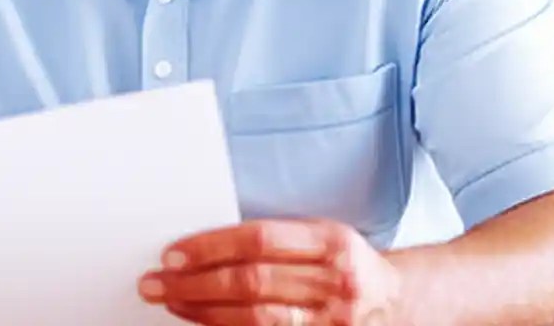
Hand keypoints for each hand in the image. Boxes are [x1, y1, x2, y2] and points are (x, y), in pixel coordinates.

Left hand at [137, 219, 401, 324]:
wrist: (397, 303)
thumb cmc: (343, 264)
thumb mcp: (322, 237)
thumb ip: (273, 240)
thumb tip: (200, 246)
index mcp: (333, 242)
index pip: (259, 240)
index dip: (210, 246)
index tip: (172, 254)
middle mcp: (337, 282)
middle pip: (252, 281)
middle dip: (196, 282)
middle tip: (156, 281)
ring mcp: (334, 321)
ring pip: (257, 318)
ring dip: (205, 311)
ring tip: (171, 301)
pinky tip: (202, 323)